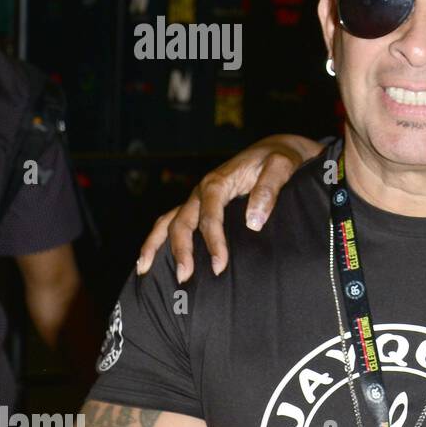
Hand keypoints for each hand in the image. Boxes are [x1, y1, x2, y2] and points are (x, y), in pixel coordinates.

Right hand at [136, 134, 323, 281]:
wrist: (276, 148)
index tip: (220, 267)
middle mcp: (202, 190)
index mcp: (218, 182)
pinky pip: (173, 221)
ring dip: (156, 246)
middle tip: (185, 278)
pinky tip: (150, 259)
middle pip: (182, 222)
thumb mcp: (281, 166)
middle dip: (181, 251)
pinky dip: (158, 238)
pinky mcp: (200, 204)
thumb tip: (253, 223)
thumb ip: (269, 190)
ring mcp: (198, 198)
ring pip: (168, 221)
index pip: (210, 217)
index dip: (213, 242)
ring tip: (144, 271)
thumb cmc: (279, 158)